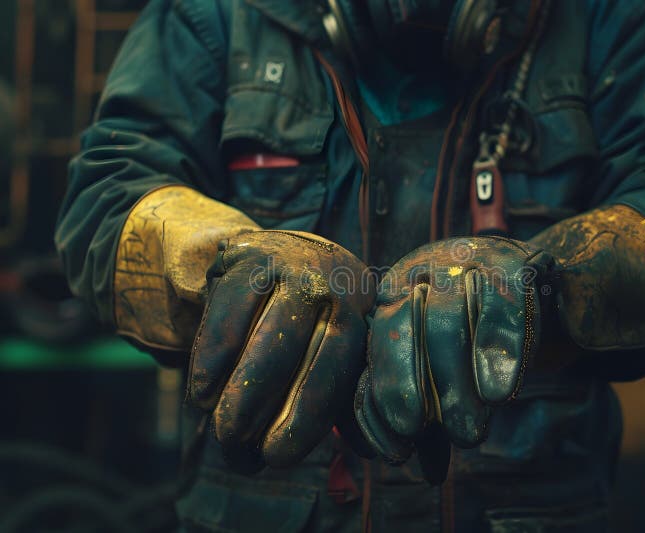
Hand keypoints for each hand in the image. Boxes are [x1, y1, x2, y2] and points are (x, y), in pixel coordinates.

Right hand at [188, 230, 374, 470]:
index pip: (333, 374)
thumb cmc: (313, 323)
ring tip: (220, 429)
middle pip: (296, 355)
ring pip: (262, 337)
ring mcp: (289, 270)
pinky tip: (202, 394)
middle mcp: (330, 290)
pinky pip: (227, 315)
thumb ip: (350, 399)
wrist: (283, 255)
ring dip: (237, 391)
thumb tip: (375, 453)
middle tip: (236, 447)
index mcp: (358, 318)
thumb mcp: (339, 350)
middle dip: (262, 410)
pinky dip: (211, 359)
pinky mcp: (247, 260)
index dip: (304, 420)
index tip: (275, 456)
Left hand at [355, 237, 544, 482]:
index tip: (398, 443)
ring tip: (468, 434)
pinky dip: (498, 354)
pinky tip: (499, 394)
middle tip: (427, 435)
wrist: (534, 286)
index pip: (374, 345)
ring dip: (455, 383)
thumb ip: (430, 410)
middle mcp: (418, 271)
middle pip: (403, 326)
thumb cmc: (475, 335)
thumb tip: (419, 467)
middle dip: (412, 385)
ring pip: (446, 319)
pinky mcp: (509, 262)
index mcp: (391, 294)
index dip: (382, 396)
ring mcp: (460, 260)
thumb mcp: (444, 369)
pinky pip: (499, 307)